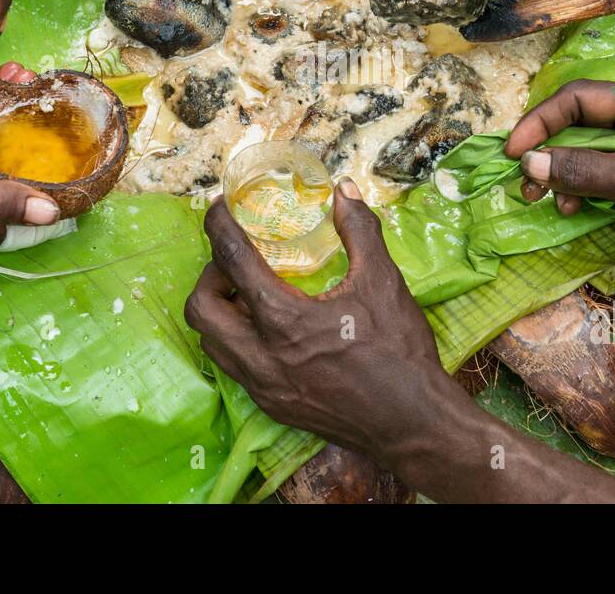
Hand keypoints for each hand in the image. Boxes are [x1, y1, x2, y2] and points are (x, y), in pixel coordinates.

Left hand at [184, 180, 451, 458]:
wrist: (414, 423)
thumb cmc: (399, 351)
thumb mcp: (382, 282)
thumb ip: (359, 231)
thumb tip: (344, 191)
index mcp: (284, 320)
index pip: (232, 262)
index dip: (219, 227)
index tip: (218, 208)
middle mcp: (262, 356)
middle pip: (200, 309)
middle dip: (210, 276)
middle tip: (237, 260)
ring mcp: (264, 386)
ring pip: (212, 343)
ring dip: (219, 311)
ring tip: (249, 293)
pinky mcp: (273, 406)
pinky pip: (233, 367)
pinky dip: (236, 340)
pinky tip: (268, 329)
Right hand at [506, 79, 614, 270]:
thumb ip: (580, 170)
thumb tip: (531, 163)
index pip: (579, 98)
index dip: (540, 121)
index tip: (515, 151)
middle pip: (580, 121)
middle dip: (548, 150)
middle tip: (524, 180)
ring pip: (588, 148)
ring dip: (563, 173)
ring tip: (545, 199)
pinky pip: (603, 169)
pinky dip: (583, 186)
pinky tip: (573, 207)